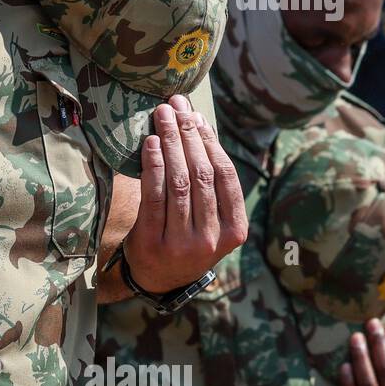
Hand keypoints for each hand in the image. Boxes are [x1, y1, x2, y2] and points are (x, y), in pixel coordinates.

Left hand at [122, 95, 246, 293]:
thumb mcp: (210, 219)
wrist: (156, 278)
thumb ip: (209, 180)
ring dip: (169, 143)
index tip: (196, 115)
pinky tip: (150, 144)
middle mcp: (212, 238)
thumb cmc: (185, 237)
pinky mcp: (153, 242)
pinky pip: (154, 195)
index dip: (210, 140)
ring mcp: (183, 242)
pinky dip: (153, 166)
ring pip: (179, 182)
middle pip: (202, 174)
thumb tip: (199, 123)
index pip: (225, 175)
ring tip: (161, 117)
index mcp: (235, 230)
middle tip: (175, 107)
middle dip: (187, 135)